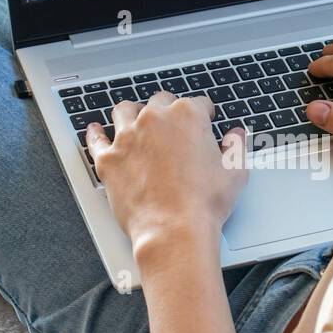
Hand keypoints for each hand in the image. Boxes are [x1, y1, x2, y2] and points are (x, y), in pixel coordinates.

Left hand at [86, 93, 247, 264]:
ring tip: (136, 121)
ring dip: (133, 113)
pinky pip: (96, 139)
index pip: (198, 103)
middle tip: (173, 126)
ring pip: (125, 111)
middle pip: (160, 102)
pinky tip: (97, 130)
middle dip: (168, 110)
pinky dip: (96, 133)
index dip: (204, 113)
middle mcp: (154, 119)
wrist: (174, 231)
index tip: (205, 121)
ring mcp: (127, 137)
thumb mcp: (235, 172)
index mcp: (187, 116)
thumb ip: (236, 147)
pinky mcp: (108, 158)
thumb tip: (236, 136)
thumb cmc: (204, 204)